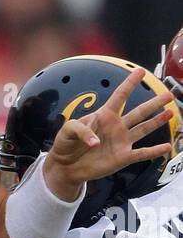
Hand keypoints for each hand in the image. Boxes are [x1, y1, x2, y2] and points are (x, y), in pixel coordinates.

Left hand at [43, 66, 173, 196]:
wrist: (65, 166)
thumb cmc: (66, 144)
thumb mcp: (68, 130)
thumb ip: (81, 130)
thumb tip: (96, 142)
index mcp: (104, 115)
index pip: (119, 96)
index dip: (129, 83)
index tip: (140, 71)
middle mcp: (116, 127)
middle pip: (139, 111)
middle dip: (154, 103)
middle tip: (169, 94)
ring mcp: (121, 142)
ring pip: (144, 128)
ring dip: (157, 121)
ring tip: (171, 112)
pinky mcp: (122, 158)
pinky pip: (141, 153)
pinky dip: (154, 151)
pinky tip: (167, 148)